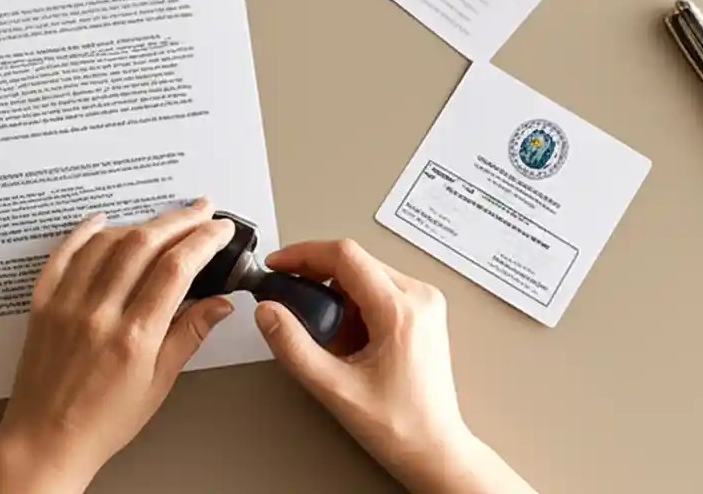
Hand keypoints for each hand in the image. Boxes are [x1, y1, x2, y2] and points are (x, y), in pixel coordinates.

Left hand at [0, 199, 235, 493]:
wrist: (45, 441)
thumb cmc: (102, 423)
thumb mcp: (158, 384)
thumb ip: (188, 336)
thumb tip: (220, 303)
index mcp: (133, 337)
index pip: (176, 268)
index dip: (203, 239)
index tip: (220, 228)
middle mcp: (98, 313)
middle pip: (144, 244)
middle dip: (179, 219)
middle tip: (202, 209)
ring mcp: (66, 304)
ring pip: (107, 242)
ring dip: (139, 223)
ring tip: (163, 222)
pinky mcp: (43, 303)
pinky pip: (63, 254)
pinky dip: (85, 232)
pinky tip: (103, 221)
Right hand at [254, 240, 534, 493]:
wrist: (434, 449)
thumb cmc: (400, 425)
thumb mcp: (334, 388)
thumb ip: (293, 347)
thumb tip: (268, 312)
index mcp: (401, 311)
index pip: (345, 255)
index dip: (303, 253)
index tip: (278, 265)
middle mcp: (419, 298)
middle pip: (355, 260)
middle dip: (316, 276)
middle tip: (291, 300)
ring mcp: (425, 303)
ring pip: (365, 273)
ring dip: (336, 293)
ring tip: (328, 336)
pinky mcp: (423, 312)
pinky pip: (379, 288)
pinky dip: (354, 303)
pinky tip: (348, 337)